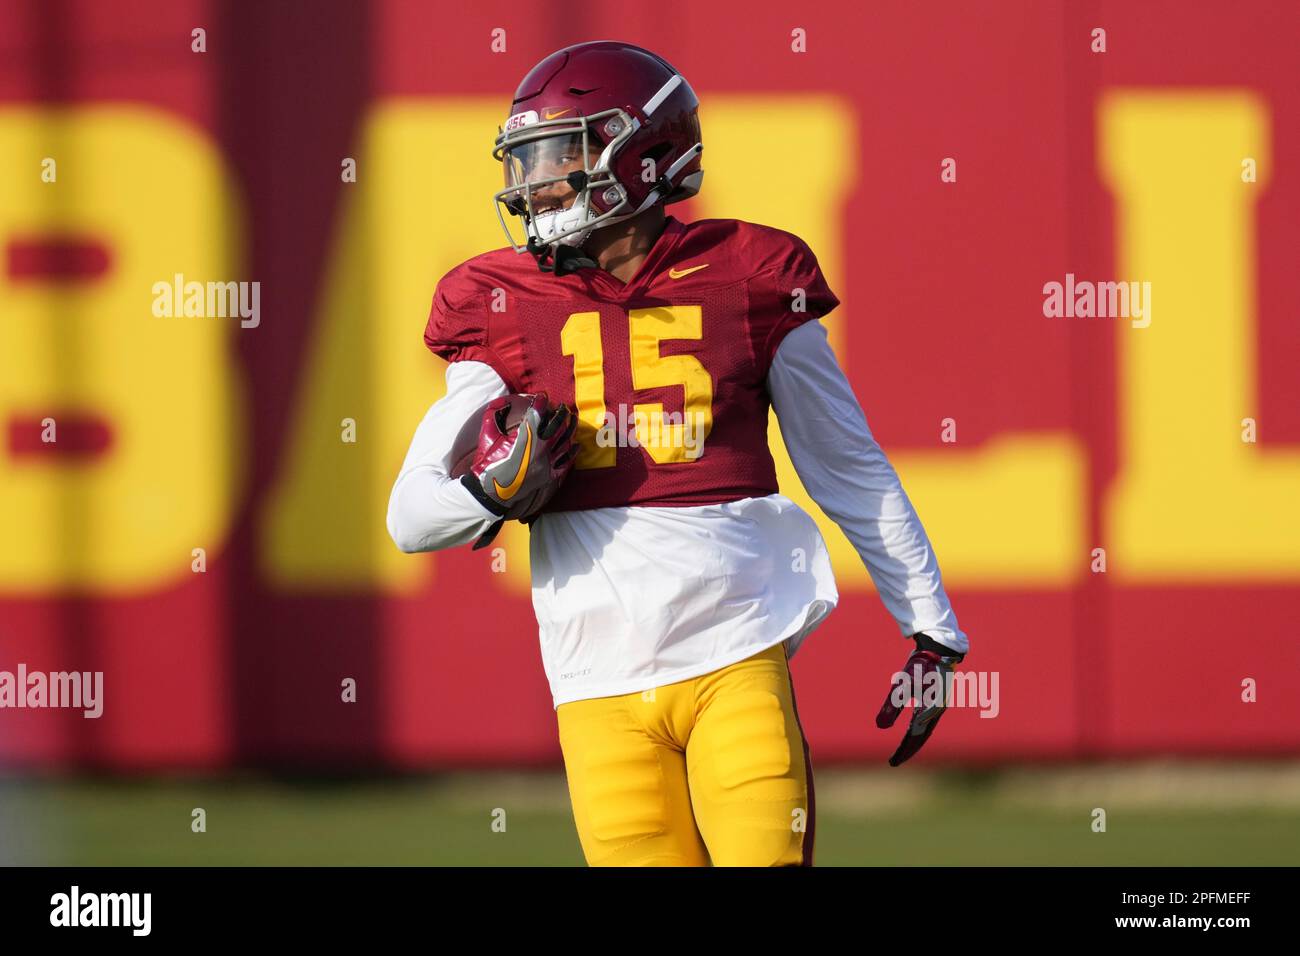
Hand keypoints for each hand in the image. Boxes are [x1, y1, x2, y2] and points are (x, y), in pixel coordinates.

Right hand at [458, 394, 576, 549]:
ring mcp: (547, 463)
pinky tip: (576, 445)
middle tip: (562, 407)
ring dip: (571, 429)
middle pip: (558, 426)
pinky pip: (566, 462)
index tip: (543, 397)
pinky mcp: (549, 476)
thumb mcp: (487, 435)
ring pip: (565, 442)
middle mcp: (541, 448)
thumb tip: (503, 403)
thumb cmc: (488, 462)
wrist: (491, 491)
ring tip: (573, 420)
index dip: (541, 403)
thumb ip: (494, 415)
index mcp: (526, 437)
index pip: (538, 414)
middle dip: (561, 413)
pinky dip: (572, 453)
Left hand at [875, 633, 964, 765]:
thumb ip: (892, 706)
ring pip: (926, 728)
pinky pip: (928, 719)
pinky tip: (913, 729)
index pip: (914, 737)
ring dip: (914, 740)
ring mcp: (939, 705)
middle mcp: (937, 711)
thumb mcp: (903, 685)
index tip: (893, 762)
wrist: (939, 648)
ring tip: (903, 750)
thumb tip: (880, 727)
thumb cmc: (920, 665)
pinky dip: (919, 728)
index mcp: (931, 711)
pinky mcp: (937, 698)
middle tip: (896, 761)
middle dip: (908, 749)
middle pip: (922, 736)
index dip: (904, 750)